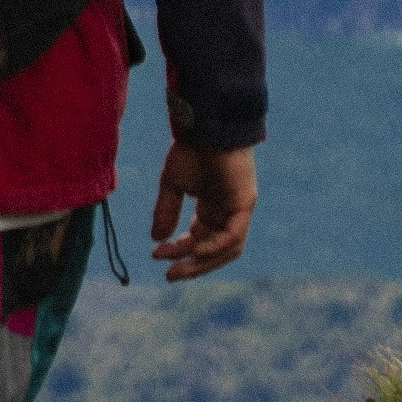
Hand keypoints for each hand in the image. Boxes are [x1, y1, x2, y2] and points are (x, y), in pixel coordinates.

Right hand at [150, 140, 255, 275]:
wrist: (204, 125)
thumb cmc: (190, 148)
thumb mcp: (172, 184)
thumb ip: (166, 211)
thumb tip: (156, 239)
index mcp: (211, 207)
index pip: (199, 239)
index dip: (179, 250)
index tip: (156, 255)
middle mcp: (227, 212)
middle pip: (214, 249)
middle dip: (192, 264)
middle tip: (169, 276)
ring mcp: (238, 209)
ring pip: (226, 248)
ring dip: (203, 261)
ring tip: (178, 267)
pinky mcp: (244, 203)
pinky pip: (233, 235)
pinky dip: (216, 246)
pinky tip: (196, 251)